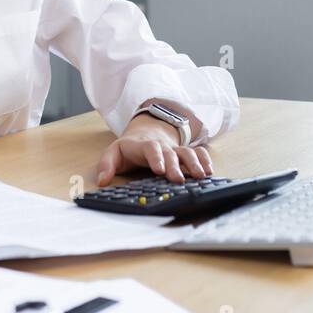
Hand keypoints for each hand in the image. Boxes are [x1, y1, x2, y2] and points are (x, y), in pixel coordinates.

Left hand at [95, 113, 212, 186]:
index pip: (151, 148)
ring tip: (200, 176)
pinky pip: (197, 153)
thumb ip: (106, 165)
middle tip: (179, 179)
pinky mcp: (184, 154)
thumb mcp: (113, 153)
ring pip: (187, 152)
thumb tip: (102, 181)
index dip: (156, 158)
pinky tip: (209, 171)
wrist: (146, 132)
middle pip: (171, 152)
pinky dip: (204, 160)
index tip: (159, 170)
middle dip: (176, 165)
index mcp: (144, 145)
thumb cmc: (129, 148)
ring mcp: (175, 149)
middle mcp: (162, 146)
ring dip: (194, 163)